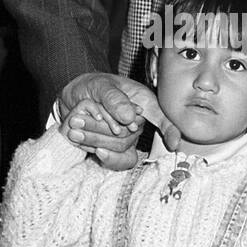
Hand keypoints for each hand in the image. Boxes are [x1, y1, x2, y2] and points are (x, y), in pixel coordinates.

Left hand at [57, 73, 179, 169]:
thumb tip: (131, 117)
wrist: (73, 101)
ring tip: (73, 130)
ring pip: (120, 147)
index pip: (161, 116)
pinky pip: (121, 161)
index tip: (173, 143)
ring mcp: (130, 137)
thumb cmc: (91, 87)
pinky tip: (95, 152)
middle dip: (101, 130)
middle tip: (75, 121)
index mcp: (142, 101)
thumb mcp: (99, 85)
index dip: (170, 130)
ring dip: (95, 140)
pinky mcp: (118, 150)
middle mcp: (140, 121)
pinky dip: (107, 158)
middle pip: (131, 134)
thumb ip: (114, 97)